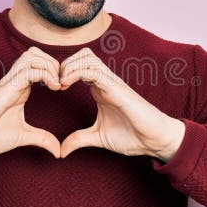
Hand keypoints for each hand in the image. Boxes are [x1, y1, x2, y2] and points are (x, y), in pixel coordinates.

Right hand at [0, 47, 62, 158]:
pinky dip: (45, 74)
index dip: (54, 70)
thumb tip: (58, 150)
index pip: (38, 64)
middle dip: (54, 63)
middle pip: (35, 53)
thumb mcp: (22, 136)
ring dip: (49, 66)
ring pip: (31, 56)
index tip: (64, 88)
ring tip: (58, 84)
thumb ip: (40, 139)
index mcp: (18, 88)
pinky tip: (54, 88)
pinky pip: (27, 71)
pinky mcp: (4, 91)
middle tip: (63, 83)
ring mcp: (8, 84)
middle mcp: (13, 81)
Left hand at [57, 48, 185, 158]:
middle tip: (53, 84)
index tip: (51, 88)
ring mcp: (112, 82)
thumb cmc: (133, 136)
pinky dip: (75, 73)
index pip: (79, 66)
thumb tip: (61, 151)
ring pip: (86, 57)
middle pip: (81, 55)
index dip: (62, 72)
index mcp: (100, 88)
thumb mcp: (98, 138)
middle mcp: (105, 81)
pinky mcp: (116, 88)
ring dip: (68, 66)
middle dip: (63, 65)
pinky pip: (93, 70)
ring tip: (59, 84)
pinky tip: (65, 85)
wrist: (154, 140)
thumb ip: (79, 140)